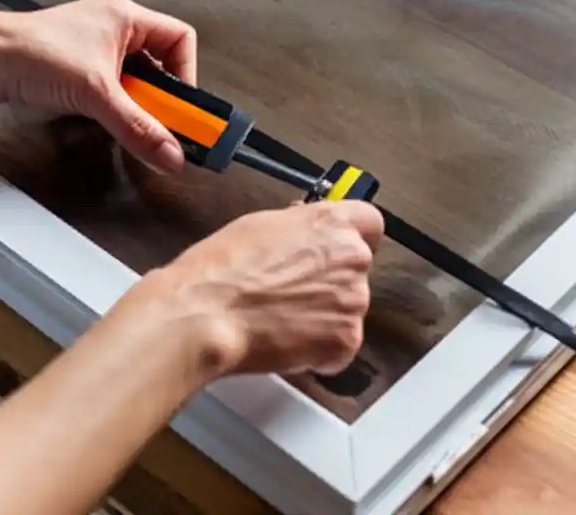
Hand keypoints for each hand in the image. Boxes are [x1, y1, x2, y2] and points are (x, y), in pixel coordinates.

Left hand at [0, 0, 196, 172]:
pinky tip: (101, 119)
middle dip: (158, 97)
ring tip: (124, 120)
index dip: (186, 74)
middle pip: (159, 66)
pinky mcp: (75, 70)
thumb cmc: (27, 51)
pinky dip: (112, 109)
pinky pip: (111, 91)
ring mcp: (94, 50)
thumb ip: (138, 127)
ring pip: (134, 82)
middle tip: (160, 123)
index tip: (182, 106)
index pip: (180, 40)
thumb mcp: (96, 93)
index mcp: (126, 17)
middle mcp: (113, 29)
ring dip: (133, 105)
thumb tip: (170, 152)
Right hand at [136, 201, 384, 376]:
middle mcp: (353, 259)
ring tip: (280, 321)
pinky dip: (319, 351)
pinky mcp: (346, 341)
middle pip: (356, 270)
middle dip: (330, 281)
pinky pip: (340, 347)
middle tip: (291, 294)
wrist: (205, 314)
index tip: (335, 250)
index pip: (370, 223)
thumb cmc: (221, 268)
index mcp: (334, 224)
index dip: (351, 238)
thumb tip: (305, 236)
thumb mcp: (261, 225)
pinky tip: (285, 343)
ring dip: (324, 317)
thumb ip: (299, 228)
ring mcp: (354, 302)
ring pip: (348, 309)